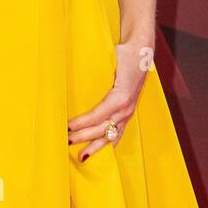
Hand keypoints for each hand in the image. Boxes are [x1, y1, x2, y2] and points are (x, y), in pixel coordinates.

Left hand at [67, 36, 153, 160]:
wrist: (142, 50)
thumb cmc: (124, 54)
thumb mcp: (110, 60)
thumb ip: (95, 71)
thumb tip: (70, 75)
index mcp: (121, 97)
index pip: (97, 115)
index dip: (81, 124)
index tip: (66, 127)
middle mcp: (126, 108)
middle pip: (102, 129)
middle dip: (83, 137)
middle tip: (65, 141)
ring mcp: (129, 112)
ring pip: (111, 136)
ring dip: (95, 146)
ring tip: (81, 156)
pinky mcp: (129, 112)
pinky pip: (119, 132)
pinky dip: (109, 143)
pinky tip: (101, 151)